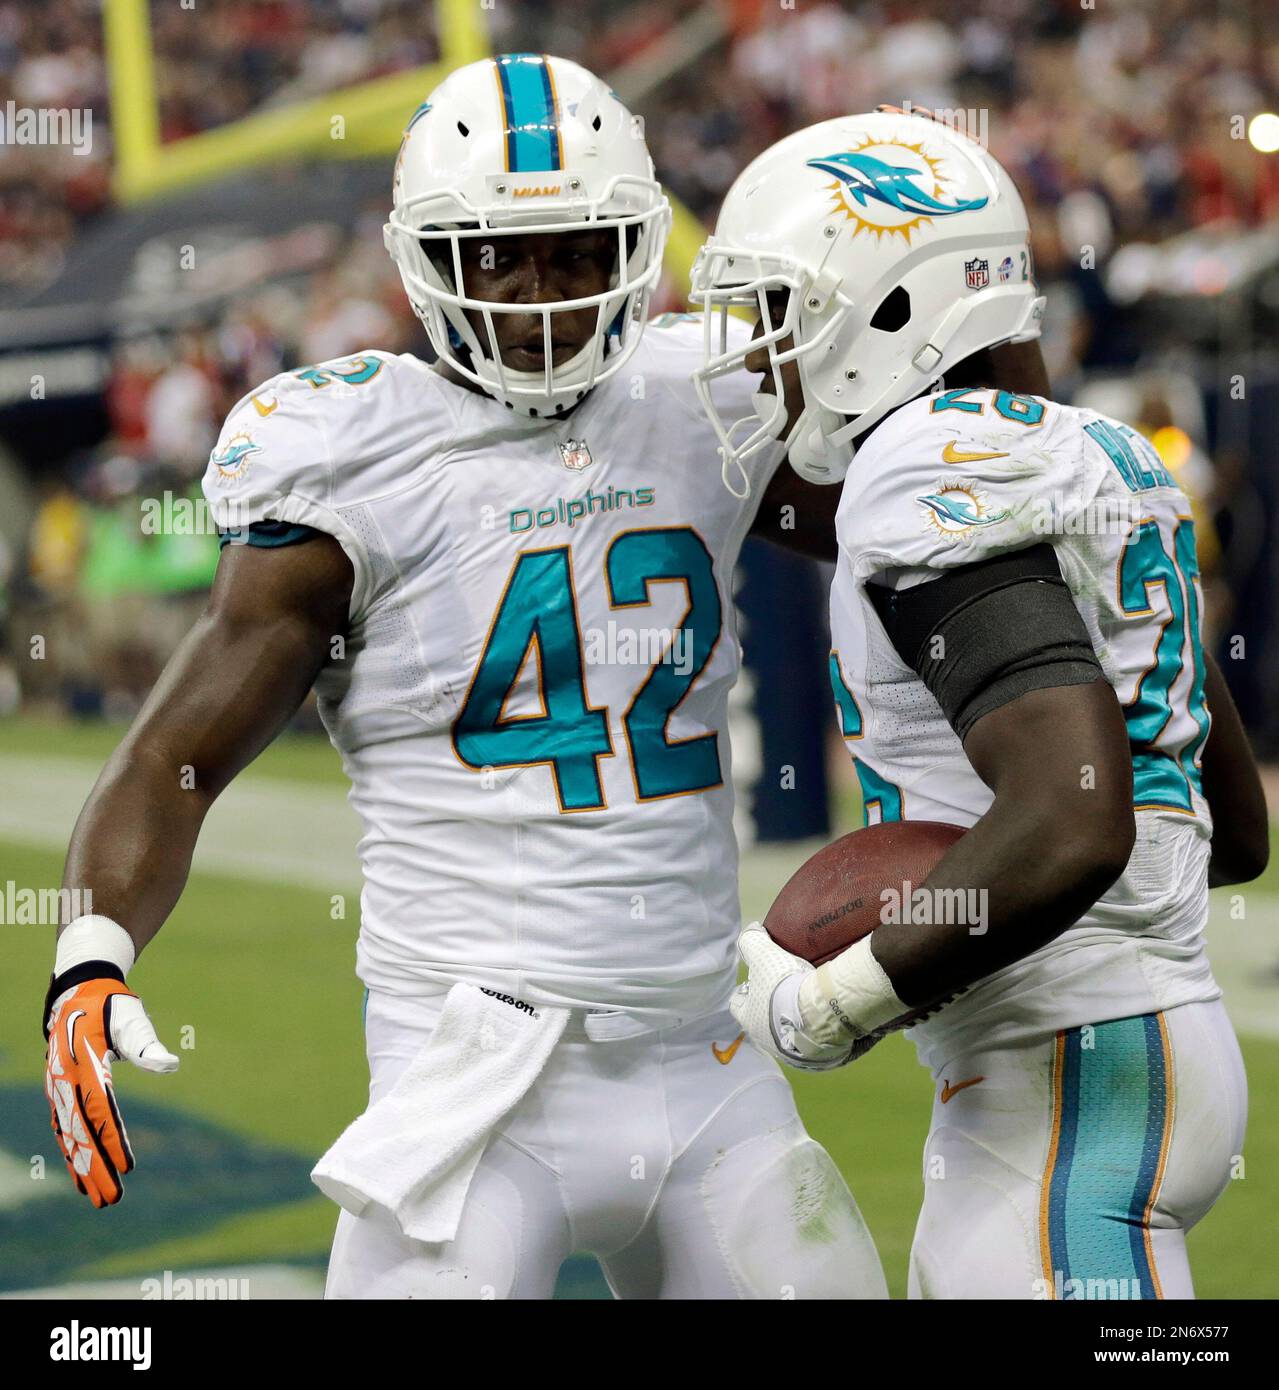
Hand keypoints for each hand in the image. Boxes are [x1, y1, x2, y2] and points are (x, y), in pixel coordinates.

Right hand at [44, 977, 178, 1205]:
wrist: (77, 991)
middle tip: (113, 1199)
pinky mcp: (60, 1092)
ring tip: (99, 1198)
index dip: (112, 1139)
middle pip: (81, 1133)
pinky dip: (72, 1153)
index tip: (127, 1166)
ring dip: (83, 1168)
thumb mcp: (130, 1018)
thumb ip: (146, 1044)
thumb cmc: (111, 1005)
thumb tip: (171, 1064)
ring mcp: (58, 1088)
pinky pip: (64, 1129)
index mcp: (83, 1062)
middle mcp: (65, 1080)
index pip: (100, 1109)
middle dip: (96, 1168)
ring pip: (69, 1137)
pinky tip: (82, 1175)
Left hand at [730, 924, 859, 1070]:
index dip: (744, 991)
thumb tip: (751, 931)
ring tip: (809, 1001)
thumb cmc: (785, 987)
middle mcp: (767, 1041)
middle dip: (770, 1006)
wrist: (824, 1014)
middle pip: (763, 1020)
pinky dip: (817, 1030)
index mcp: (750, 1020)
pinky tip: (827, 1016)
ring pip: (788, 1033)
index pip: (738, 1005)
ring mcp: (792, 1053)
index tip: (755, 979)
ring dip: (794, 1020)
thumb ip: (752, 942)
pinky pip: (813, 1042)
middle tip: (785, 987)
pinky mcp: (818, 1059)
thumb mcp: (764, 955)